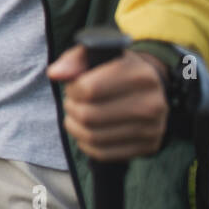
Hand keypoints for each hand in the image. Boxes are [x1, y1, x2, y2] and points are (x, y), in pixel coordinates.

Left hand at [47, 46, 168, 161]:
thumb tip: (55, 74)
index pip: (90, 89)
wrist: (150, 88)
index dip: (73, 89)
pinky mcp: (149, 147)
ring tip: (76, 116)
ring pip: (93, 137)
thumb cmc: (115, 69)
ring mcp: (153, 128)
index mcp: (140, 75)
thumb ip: (73, 60)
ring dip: (75, 127)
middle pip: (89, 116)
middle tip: (73, 102)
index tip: (74, 87)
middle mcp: (152, 103)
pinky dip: (86, 144)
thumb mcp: (96, 55)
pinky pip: (104, 154)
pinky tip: (86, 131)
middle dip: (72, 109)